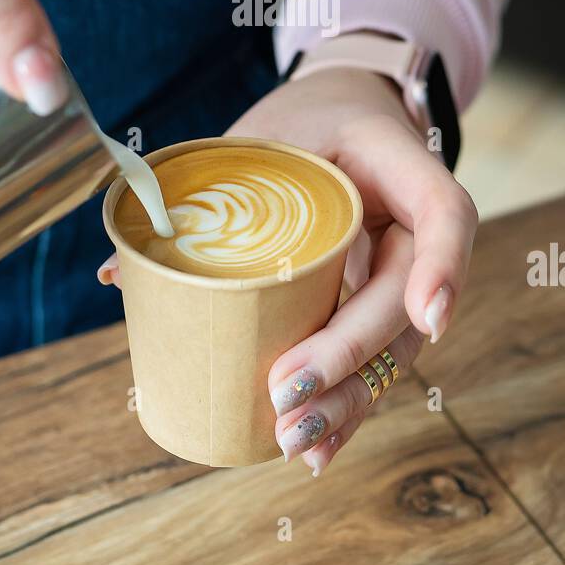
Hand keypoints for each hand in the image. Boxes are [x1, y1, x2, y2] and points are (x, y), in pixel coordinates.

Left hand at [225, 66, 477, 473]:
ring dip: (349, 399)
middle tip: (287, 393)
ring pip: (395, 345)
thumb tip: (118, 272)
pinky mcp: (382, 304)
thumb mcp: (259, 137)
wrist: (341, 113)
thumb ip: (202, 194)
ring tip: (296, 441)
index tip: (426, 319)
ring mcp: (405, 269)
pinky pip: (375, 361)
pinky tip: (319, 452)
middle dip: (350, 354)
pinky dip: (348, 406)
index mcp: (397, 161)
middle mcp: (414, 222)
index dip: (444, 266)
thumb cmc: (299, 123)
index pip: (446, 212)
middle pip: (405, 297)